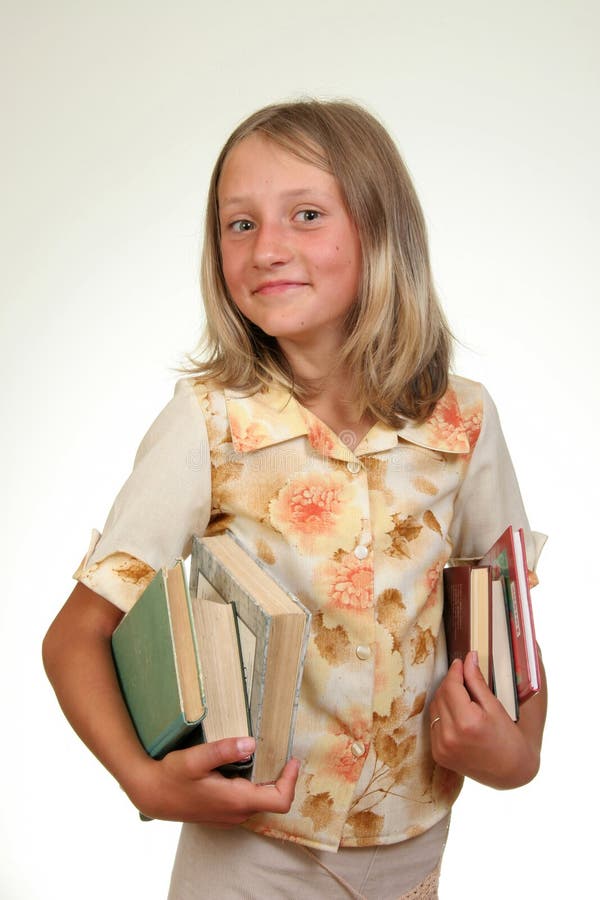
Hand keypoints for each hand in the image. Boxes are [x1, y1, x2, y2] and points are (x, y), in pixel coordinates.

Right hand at [127, 736, 299, 825]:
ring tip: (265, 756)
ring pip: (260, 801)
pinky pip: (248, 802)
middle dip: (282, 778)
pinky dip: (255, 786)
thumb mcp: (196, 758)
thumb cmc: (172, 776)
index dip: (291, 781)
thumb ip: (224, 751)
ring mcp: (229, 816)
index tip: (292, 759)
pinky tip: (245, 768)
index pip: (279, 800)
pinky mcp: (222, 814)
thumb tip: (251, 743)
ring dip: (268, 782)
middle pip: (273, 800)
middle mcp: (237, 813)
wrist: (152, 795)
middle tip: (282, 753)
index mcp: (236, 800)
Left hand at [429, 652, 540, 788]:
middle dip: (450, 682)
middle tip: (463, 676)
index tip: (461, 662)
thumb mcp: (495, 707)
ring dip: (445, 697)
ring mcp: (441, 747)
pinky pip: (434, 724)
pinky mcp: (438, 754)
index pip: (451, 685)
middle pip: (440, 695)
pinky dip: (442, 715)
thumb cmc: (509, 738)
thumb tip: (469, 658)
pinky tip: (456, 714)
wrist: (511, 772)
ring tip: (461, 696)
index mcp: (467, 722)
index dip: (455, 670)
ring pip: (434, 708)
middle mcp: (450, 736)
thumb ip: (477, 682)